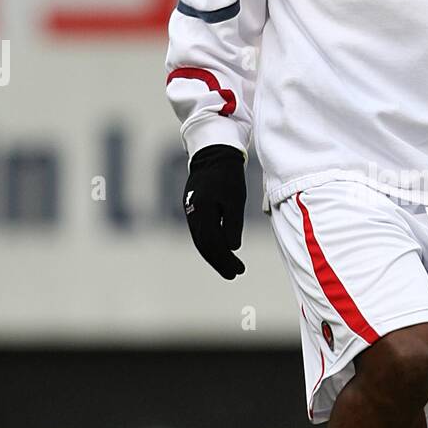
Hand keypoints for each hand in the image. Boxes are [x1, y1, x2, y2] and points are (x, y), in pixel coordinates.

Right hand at [183, 144, 245, 278]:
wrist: (214, 153)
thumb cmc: (228, 176)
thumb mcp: (235, 199)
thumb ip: (232, 224)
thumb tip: (232, 247)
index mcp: (202, 211)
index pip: (211, 243)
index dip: (224, 260)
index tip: (238, 271)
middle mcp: (192, 213)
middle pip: (204, 245)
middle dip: (219, 262)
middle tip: (235, 274)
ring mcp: (190, 210)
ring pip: (200, 239)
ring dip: (215, 254)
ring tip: (229, 266)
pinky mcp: (193, 207)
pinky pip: (200, 231)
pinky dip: (210, 243)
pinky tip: (221, 248)